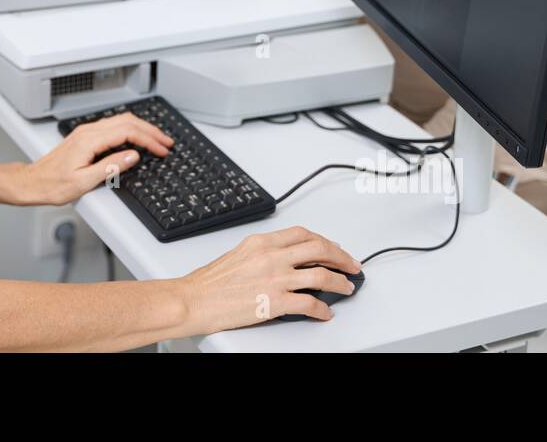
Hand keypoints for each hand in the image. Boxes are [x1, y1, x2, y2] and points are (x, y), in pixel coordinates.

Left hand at [19, 112, 174, 205]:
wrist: (31, 182)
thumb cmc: (52, 185)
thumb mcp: (84, 182)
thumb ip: (110, 167)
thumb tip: (133, 156)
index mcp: (89, 140)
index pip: (127, 131)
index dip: (149, 139)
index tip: (162, 149)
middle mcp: (88, 132)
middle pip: (127, 121)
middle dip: (151, 130)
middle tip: (167, 142)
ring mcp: (86, 132)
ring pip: (121, 121)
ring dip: (142, 128)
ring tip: (157, 140)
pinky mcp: (85, 137)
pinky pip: (113, 126)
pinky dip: (131, 130)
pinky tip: (137, 139)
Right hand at [178, 226, 361, 331]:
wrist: (194, 299)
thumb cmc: (210, 282)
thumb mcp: (240, 254)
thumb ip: (265, 252)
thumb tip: (288, 258)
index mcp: (262, 242)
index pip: (303, 234)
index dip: (325, 241)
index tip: (334, 249)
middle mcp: (271, 256)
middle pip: (319, 249)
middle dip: (341, 257)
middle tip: (352, 265)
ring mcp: (274, 279)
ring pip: (321, 276)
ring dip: (340, 283)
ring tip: (347, 288)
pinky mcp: (274, 302)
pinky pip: (309, 304)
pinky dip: (323, 309)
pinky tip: (325, 312)